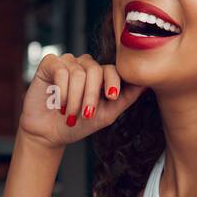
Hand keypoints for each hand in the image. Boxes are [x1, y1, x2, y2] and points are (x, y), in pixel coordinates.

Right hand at [19, 52, 146, 148]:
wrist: (49, 134)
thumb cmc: (79, 124)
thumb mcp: (107, 114)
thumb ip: (126, 98)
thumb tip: (147, 84)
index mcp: (101, 75)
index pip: (113, 69)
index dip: (113, 82)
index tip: (111, 97)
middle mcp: (85, 65)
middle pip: (96, 70)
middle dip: (92, 95)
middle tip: (86, 114)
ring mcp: (68, 62)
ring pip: (78, 73)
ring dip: (74, 98)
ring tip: (69, 114)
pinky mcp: (50, 63)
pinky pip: (61, 70)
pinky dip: (61, 90)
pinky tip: (58, 103)